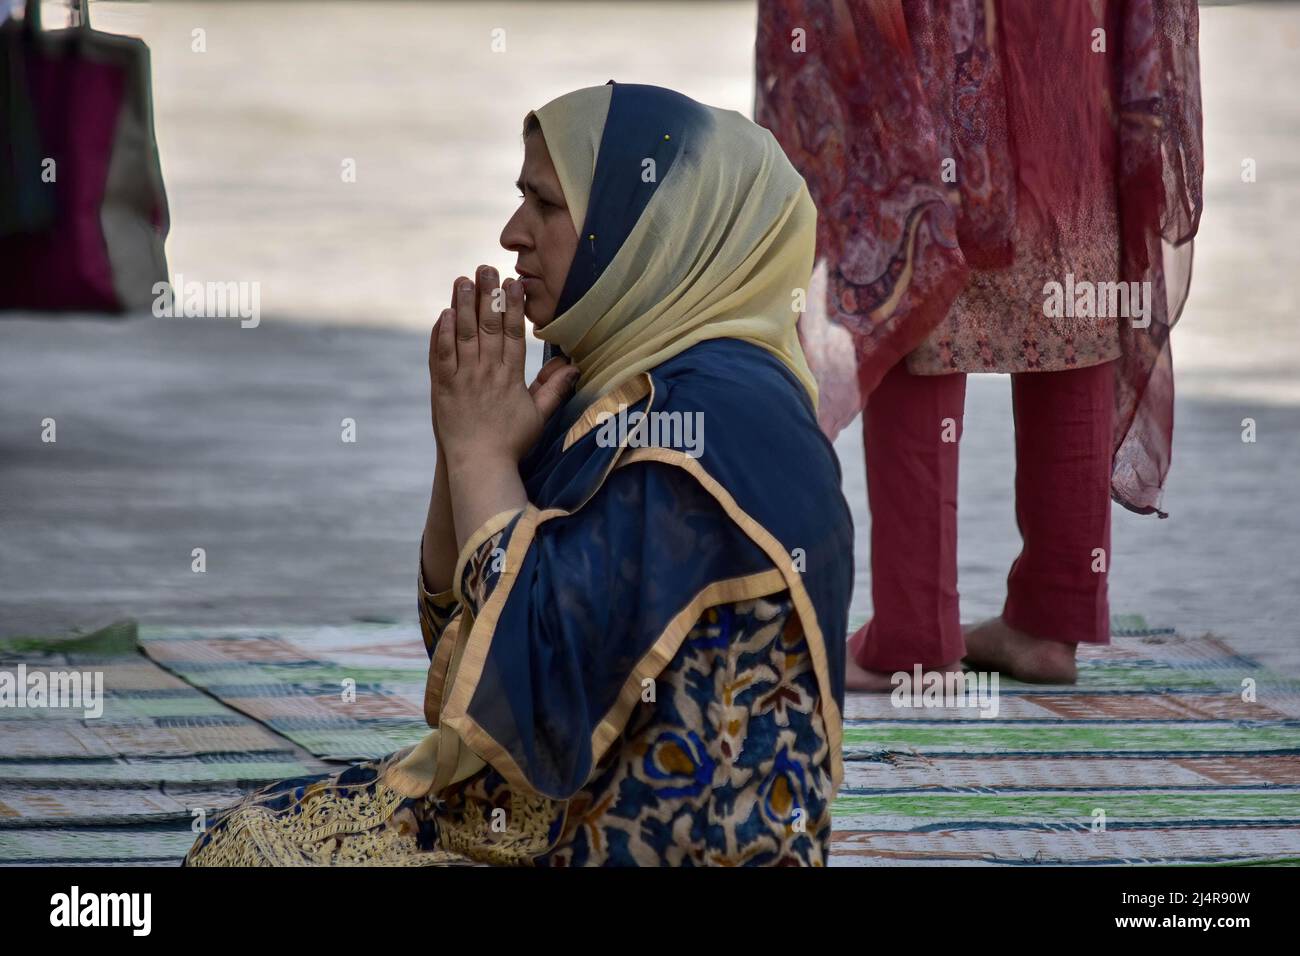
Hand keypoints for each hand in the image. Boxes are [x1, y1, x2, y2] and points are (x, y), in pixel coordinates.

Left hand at [431, 265, 579, 467]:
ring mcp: (463, 379)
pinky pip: (441, 355)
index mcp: (512, 377)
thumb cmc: (511, 443)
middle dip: (488, 295)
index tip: (514, 284)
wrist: (479, 466)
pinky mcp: (442, 388)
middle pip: (488, 326)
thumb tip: (574, 366)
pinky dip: (441, 333)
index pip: (514, 333)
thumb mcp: (539, 416)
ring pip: (462, 334)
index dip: (514, 306)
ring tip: (463, 280)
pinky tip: (444, 314)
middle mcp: (487, 373)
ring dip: (462, 305)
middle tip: (487, 268)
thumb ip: (555, 389)